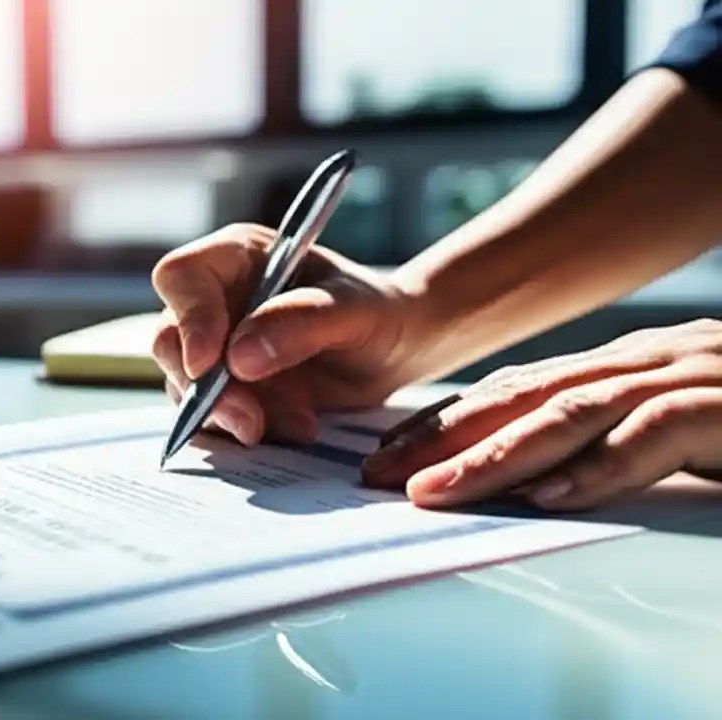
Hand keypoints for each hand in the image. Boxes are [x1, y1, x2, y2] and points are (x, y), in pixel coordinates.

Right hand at [151, 223, 428, 445]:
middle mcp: (215, 300)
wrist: (395, 352)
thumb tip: (238, 356)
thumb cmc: (377, 313)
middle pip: (169, 340)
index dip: (188, 319)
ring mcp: (216, 348)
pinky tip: (296, 425)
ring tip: (299, 422)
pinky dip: (247, 430)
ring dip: (232, 415)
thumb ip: (301, 321)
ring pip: (186, 387)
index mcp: (236, 258)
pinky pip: (212, 417)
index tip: (211, 364)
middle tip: (250, 419)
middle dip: (205, 387)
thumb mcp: (354, 309)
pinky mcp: (226, 390)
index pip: (181, 277)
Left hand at [362, 319, 721, 510]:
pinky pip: (651, 434)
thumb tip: (538, 483)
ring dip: (494, 456)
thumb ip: (613, 443)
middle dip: (443, 437)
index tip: (389, 453)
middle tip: (378, 473)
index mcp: (628, 364)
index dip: (448, 420)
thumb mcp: (679, 428)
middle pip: (524, 396)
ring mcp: (686, 378)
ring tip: (432, 490)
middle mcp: (647, 361)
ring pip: (569, 413)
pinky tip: (544, 496)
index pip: (519, 389)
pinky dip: (595, 468)